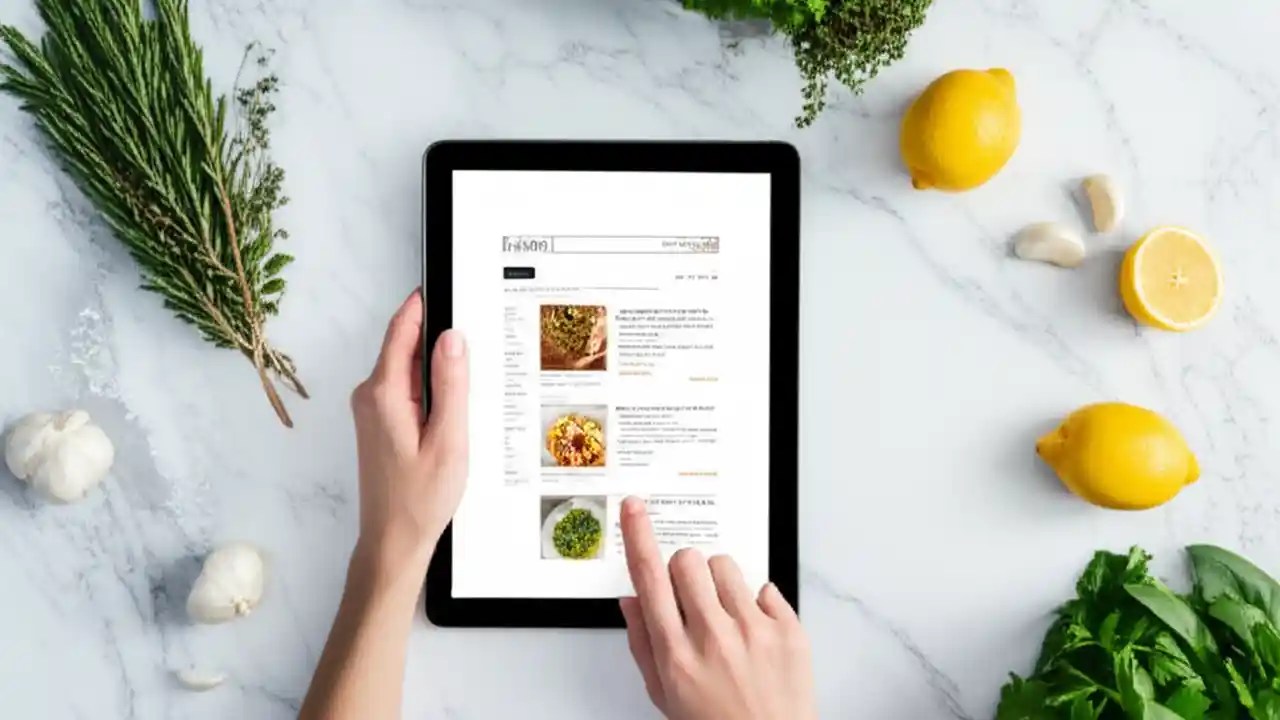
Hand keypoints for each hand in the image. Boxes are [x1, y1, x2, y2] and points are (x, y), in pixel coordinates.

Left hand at [349, 289, 467, 578]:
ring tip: (472, 372)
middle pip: (405, 346)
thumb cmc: (419, 499)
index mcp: (384, 394)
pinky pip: (406, 389)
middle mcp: (370, 396)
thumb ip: (451, 386)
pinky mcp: (379, 423)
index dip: (423, 304)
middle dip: (437, 334)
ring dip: (436, 365)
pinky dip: (429, 387)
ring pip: (407, 368)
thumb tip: (452, 338)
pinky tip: (454, 405)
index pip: (401, 330)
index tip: (444, 285)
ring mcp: (371, 410)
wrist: (393, 541)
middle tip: (475, 329)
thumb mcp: (448, 440)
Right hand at [618, 497, 814, 719]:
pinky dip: (758, 604)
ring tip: (727, 616)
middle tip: (692, 594)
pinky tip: (753, 632)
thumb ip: (643, 644)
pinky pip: (765, 586)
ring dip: (720, 582)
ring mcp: (753, 631)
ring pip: (725, 565)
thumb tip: (631, 601)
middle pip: (688, 560)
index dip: (639, 535)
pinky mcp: (787, 630)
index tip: (635, 509)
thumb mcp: (665, 695)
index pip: (650, 577)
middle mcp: (713, 637)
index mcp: (676, 653)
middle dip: (684, 569)